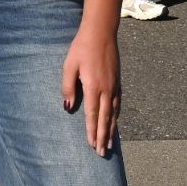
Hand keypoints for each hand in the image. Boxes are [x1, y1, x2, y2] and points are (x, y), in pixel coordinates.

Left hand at [62, 28, 120, 156]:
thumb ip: (68, 87)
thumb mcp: (69, 65)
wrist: (101, 32)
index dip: (92, 131)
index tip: (91, 145)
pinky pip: (118, 104)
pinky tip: (114, 123)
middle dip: (103, 137)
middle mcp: (107, 89)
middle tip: (101, 153)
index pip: (92, 114)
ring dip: (111, 130)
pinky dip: (116, 117)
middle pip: (106, 118)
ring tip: (109, 144)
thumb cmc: (82, 48)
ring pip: (114, 113)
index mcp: (94, 86)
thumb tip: (68, 107)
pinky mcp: (118, 81)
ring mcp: (115, 85)